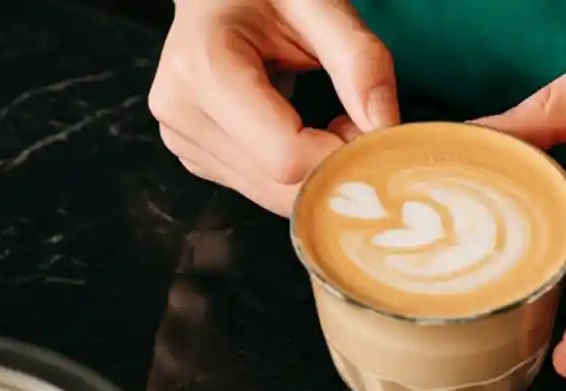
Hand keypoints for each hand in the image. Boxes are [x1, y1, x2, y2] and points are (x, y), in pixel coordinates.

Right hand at [149, 0, 398, 215]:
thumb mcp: (318, 3)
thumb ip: (359, 60)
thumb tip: (384, 129)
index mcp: (202, 67)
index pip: (286, 157)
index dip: (340, 155)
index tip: (368, 126)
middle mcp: (181, 112)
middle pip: (278, 186)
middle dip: (331, 169)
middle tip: (356, 124)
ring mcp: (182, 139)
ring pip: (272, 197)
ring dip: (315, 175)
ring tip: (328, 122)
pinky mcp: (195, 157)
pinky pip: (260, 189)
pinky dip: (294, 176)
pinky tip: (302, 132)